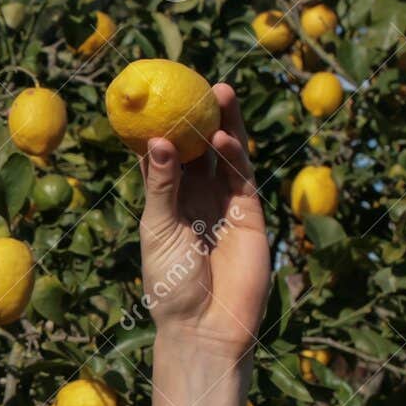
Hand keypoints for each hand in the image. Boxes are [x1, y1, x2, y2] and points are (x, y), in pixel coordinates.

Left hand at [137, 83, 269, 358]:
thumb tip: (159, 140)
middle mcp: (194, 198)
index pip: (163, 157)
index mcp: (165, 202)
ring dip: (223, 125)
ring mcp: (223, 204)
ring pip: (224, 156)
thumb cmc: (170, 283)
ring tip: (219, 92)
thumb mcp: (158, 230)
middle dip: (198, 116)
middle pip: (198, 148)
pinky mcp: (249, 214)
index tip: (156, 93)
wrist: (206, 324)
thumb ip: (161, 186)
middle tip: (197, 81)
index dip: (161, 127)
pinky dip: (236, 155)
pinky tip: (225, 135)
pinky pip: (243, 178)